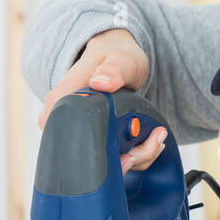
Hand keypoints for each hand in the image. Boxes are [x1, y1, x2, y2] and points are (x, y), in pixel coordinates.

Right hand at [38, 27, 165, 174]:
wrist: (116, 58)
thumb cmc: (114, 55)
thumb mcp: (121, 58)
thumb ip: (114, 69)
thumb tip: (100, 83)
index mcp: (62, 102)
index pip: (69, 142)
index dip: (101, 154)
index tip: (131, 149)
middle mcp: (63, 122)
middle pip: (89, 160)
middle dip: (127, 158)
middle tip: (154, 140)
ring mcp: (77, 133)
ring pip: (104, 163)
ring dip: (138, 157)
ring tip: (157, 137)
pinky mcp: (92, 140)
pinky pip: (112, 159)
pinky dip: (136, 155)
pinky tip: (150, 140)